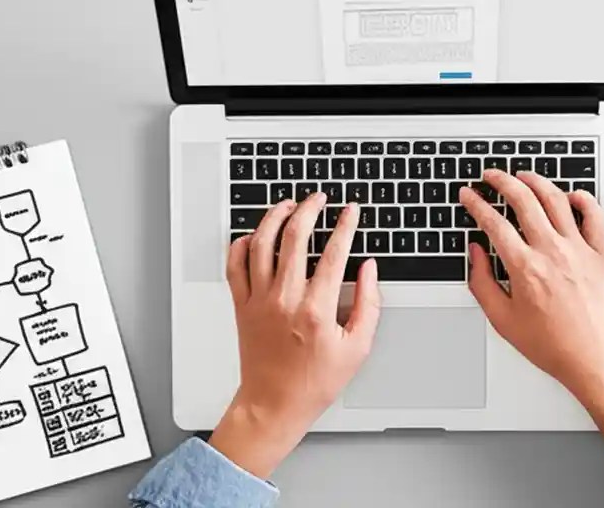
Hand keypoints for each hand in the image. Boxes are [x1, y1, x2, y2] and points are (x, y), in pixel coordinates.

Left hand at [208, 195, 380, 478]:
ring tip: (288, 204)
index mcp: (316, 309)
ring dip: (275, 217)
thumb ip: (369, 305)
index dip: (345, 226)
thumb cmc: (315, 381)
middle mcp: (285, 299)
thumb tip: (369, 269)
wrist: (274, 404)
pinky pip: (234, 265)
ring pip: (261, 244)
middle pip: (295, 237)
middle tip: (319, 199)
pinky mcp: (242, 306)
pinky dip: (241, 244)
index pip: (334, 253)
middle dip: (309, 209)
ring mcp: (259, 300)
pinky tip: (253, 235)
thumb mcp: (357, 348)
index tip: (351, 211)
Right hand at [460, 170, 603, 469]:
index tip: (469, 195)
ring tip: (523, 176)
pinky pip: (593, 214)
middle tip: (491, 176)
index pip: (494, 222)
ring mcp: (578, 250)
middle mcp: (552, 252)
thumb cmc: (552, 346)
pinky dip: (582, 198)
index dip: (476, 203)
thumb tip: (474, 253)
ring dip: (536, 181)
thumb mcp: (502, 320)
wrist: (595, 359)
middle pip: (523, 200)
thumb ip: (482, 283)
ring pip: (556, 199)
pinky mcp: (599, 254)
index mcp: (525, 268)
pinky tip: (570, 195)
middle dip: (502, 181)